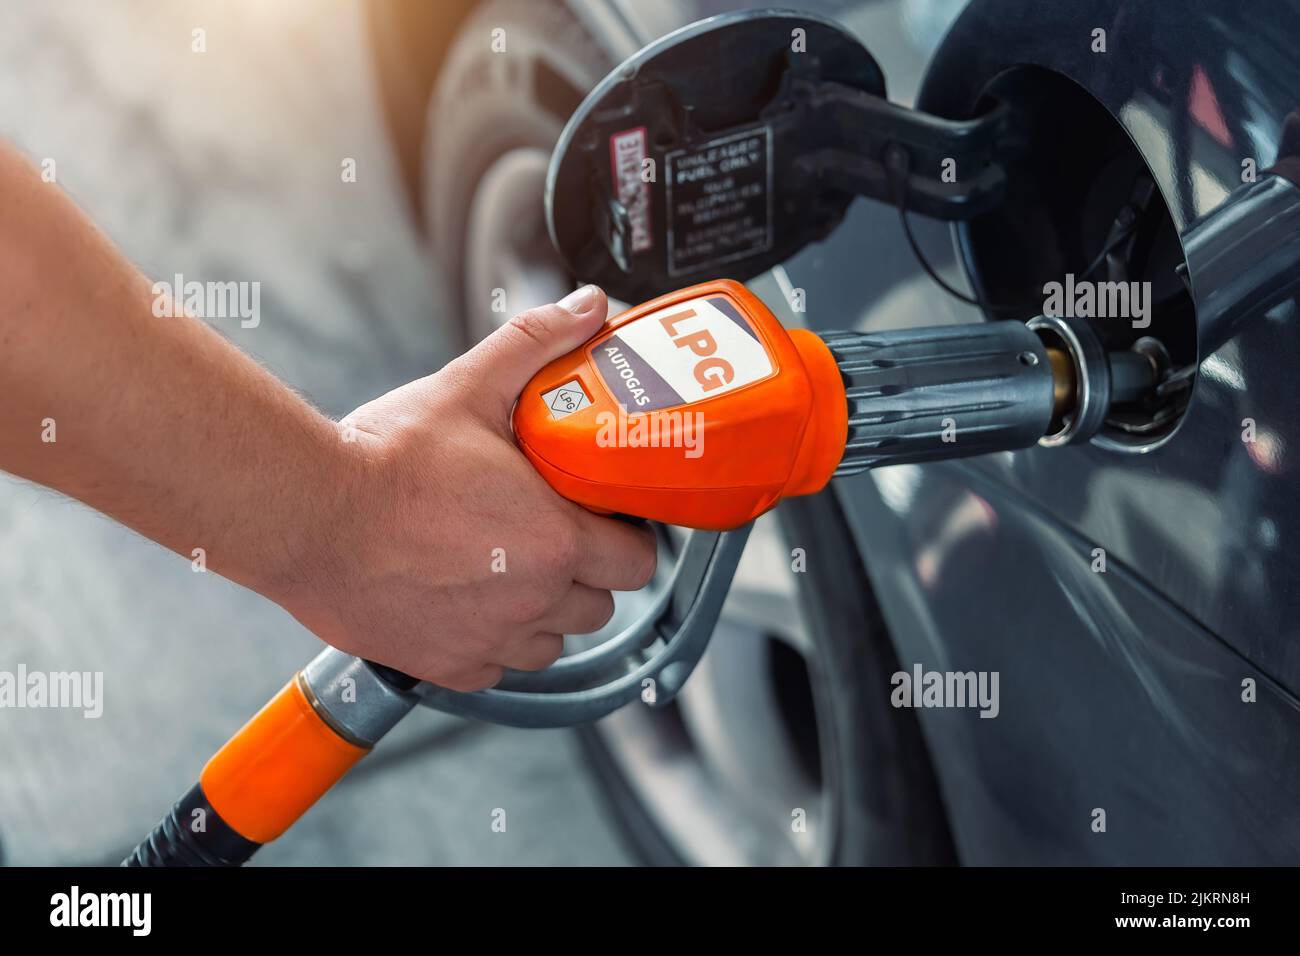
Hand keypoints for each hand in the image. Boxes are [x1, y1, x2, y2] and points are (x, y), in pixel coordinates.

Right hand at [275, 286, 657, 690]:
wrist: (304, 514)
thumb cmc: (385, 458)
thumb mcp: (469, 387)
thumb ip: (538, 344)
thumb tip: (589, 306)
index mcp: (555, 539)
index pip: (638, 561)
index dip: (628, 538)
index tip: (603, 518)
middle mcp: (531, 601)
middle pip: (599, 605)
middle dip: (588, 573)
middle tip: (554, 536)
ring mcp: (488, 640)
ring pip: (551, 644)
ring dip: (543, 612)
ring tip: (510, 569)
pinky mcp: (444, 665)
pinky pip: (495, 670)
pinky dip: (491, 644)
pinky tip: (466, 601)